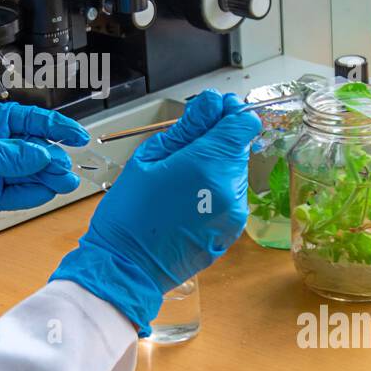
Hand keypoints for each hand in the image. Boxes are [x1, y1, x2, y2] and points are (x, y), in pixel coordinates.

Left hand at [0, 102, 88, 255]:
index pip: (27, 119)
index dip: (53, 126)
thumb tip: (41, 154)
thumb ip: (6, 155)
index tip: (75, 135)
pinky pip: (20, 194)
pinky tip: (45, 192)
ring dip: (48, 176)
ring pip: (31, 172)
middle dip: (52, 155)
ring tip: (63, 182)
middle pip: (33, 147)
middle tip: (65, 166)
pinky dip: (34, 194)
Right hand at [50, 90, 259, 333]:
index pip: (244, 124)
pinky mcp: (230, 231)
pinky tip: (186, 201)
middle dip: (217, 142)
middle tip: (182, 151)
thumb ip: (187, 128)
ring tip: (179, 181)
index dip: (230, 113)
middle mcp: (228, 188)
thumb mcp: (149, 159)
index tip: (212, 114)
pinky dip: (214, 192)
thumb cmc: (129, 213)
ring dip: (215, 168)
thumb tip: (211, 103)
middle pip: (239, 147)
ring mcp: (233, 213)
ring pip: (235, 173)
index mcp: (207, 165)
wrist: (126, 266)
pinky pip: (229, 198)